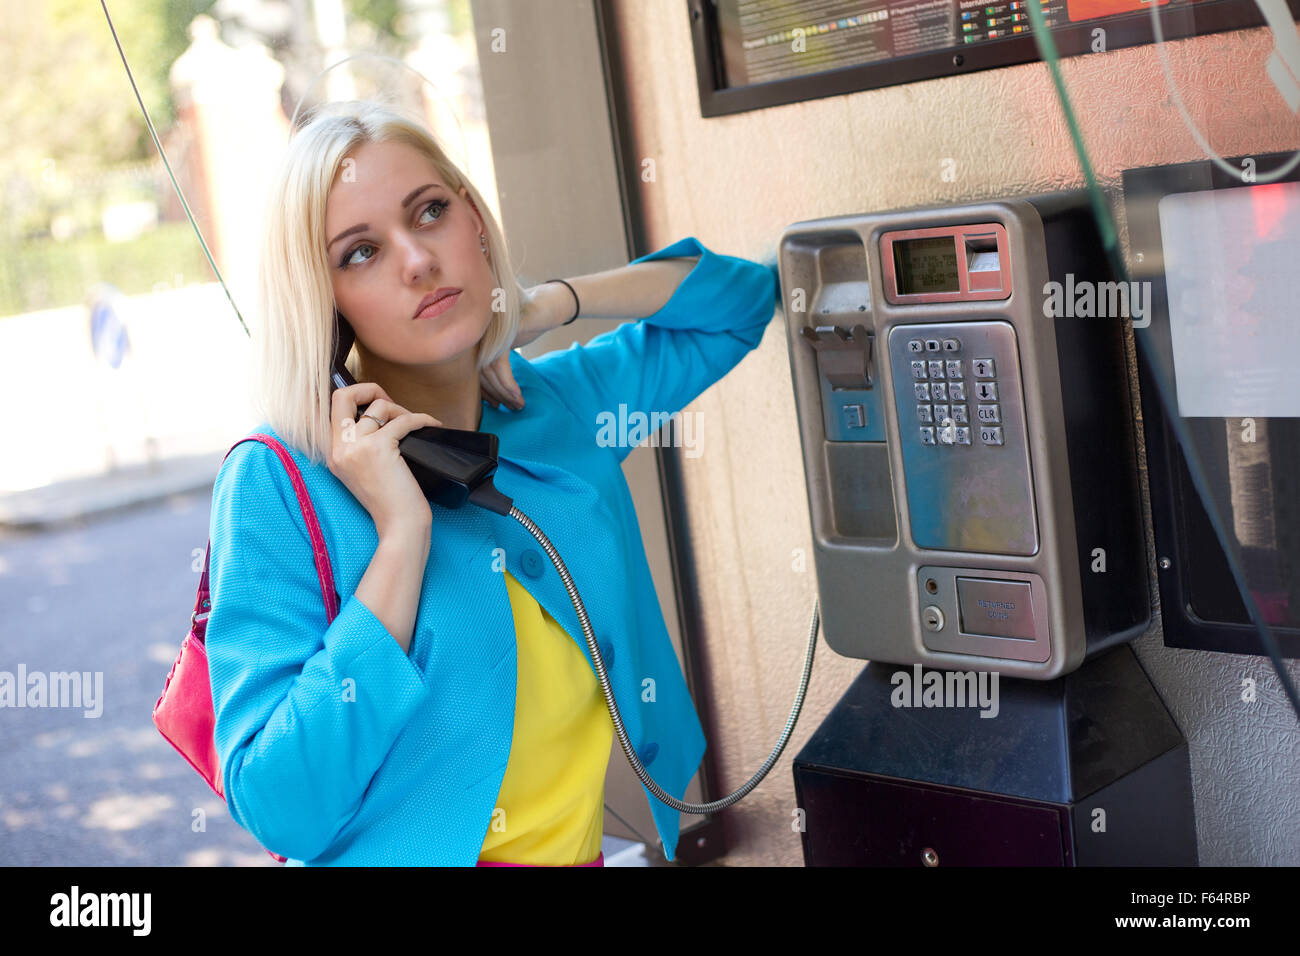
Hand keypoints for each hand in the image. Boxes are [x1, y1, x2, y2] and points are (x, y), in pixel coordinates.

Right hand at [328, 382, 440, 536]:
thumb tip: (378, 415)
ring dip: (402, 411)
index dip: (356, 398)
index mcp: (333, 454)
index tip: (377, 405)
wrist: (399, 526)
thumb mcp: (363, 472)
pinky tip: (433, 426)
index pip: (333, 408)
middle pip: (343, 396)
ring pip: (380, 406)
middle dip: (369, 389)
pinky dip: (422, 419)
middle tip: (392, 404)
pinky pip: (403, 420)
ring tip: (415, 425)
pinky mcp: (379, 448)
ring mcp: (356, 447)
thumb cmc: (390, 503)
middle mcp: (339, 449)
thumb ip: (361, 446)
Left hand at [479, 281, 572, 410]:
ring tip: (517, 405)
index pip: (474, 368)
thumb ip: (495, 358)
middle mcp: (478, 331)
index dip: (484, 389)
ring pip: (490, 369)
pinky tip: (517, 395)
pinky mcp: (503, 330)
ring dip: (504, 392)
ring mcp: (489, 329)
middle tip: (508, 408)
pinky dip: (508, 383)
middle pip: (481, 370)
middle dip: (495, 393)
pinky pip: (500, 363)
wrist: (546, 305)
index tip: (495, 404)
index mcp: (476, 334)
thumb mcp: (507, 343)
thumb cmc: (527, 325)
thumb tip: (490, 391)